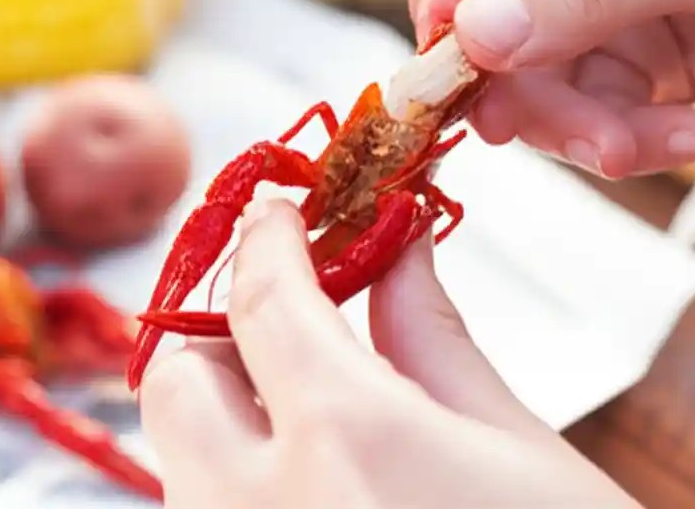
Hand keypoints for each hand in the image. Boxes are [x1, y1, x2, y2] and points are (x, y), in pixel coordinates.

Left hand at [138, 199, 637, 507]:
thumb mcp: (521, 452)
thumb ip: (434, 340)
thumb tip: (399, 252)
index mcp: (343, 443)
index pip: (261, 297)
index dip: (265, 239)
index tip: (274, 213)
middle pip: (173, 377)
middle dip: (218, 329)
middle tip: (283, 313)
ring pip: (177, 457)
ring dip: (225, 411)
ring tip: (306, 401)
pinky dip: (238, 479)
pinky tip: (307, 478)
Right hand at [399, 0, 694, 178]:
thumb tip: (471, 35)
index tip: (453, 51)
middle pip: (478, 8)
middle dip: (512, 78)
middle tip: (540, 129)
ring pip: (526, 75)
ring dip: (569, 124)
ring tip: (633, 146)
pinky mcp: (636, 55)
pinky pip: (585, 110)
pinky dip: (620, 139)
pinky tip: (684, 138)